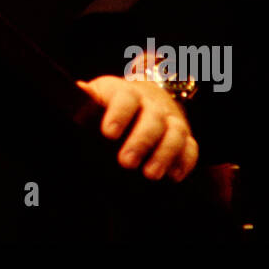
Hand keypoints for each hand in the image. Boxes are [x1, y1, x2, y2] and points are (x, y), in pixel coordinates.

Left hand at [75, 75, 197, 181]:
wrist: (143, 99)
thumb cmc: (111, 105)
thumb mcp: (97, 98)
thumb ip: (87, 100)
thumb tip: (78, 91)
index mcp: (126, 93)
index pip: (126, 97)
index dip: (119, 114)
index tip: (108, 134)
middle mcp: (151, 104)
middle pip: (153, 117)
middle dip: (141, 140)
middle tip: (126, 162)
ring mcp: (170, 120)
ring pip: (176, 132)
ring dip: (165, 154)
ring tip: (151, 175)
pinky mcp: (184, 137)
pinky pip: (191, 147)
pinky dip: (184, 162)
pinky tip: (174, 177)